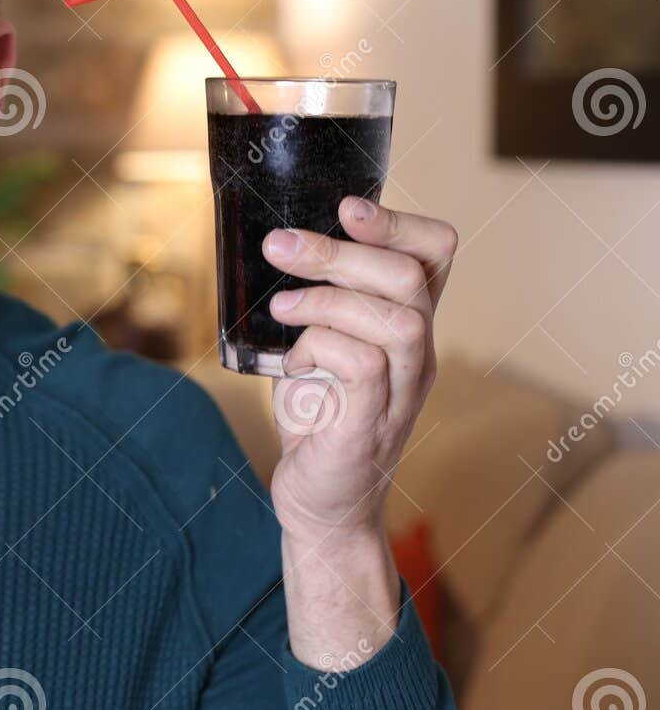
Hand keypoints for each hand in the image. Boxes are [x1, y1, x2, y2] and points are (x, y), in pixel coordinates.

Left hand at [259, 196, 458, 664]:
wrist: (321, 503)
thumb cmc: (317, 419)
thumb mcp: (313, 346)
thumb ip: (312, 301)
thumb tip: (273, 245)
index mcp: (407, 325)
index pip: (436, 255)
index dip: (398, 222)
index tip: (347, 206)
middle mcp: (416, 354)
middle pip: (408, 278)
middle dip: (340, 251)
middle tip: (281, 246)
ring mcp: (401, 391)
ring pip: (396, 318)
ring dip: (328, 300)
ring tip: (282, 308)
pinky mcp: (372, 424)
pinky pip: (363, 366)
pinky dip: (320, 347)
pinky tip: (292, 360)